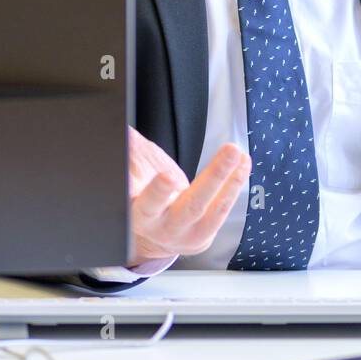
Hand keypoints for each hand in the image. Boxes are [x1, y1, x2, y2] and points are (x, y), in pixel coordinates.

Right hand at [125, 126, 249, 267]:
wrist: (156, 233)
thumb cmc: (142, 195)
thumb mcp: (131, 172)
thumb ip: (128, 149)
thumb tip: (118, 125)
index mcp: (134, 211)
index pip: (138, 201)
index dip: (149, 192)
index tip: (159, 179)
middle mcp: (157, 226)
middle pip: (170, 207)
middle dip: (175, 189)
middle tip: (175, 174)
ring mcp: (182, 233)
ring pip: (201, 206)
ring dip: (220, 176)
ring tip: (232, 152)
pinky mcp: (203, 234)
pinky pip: (221, 208)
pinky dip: (234, 182)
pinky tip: (242, 162)